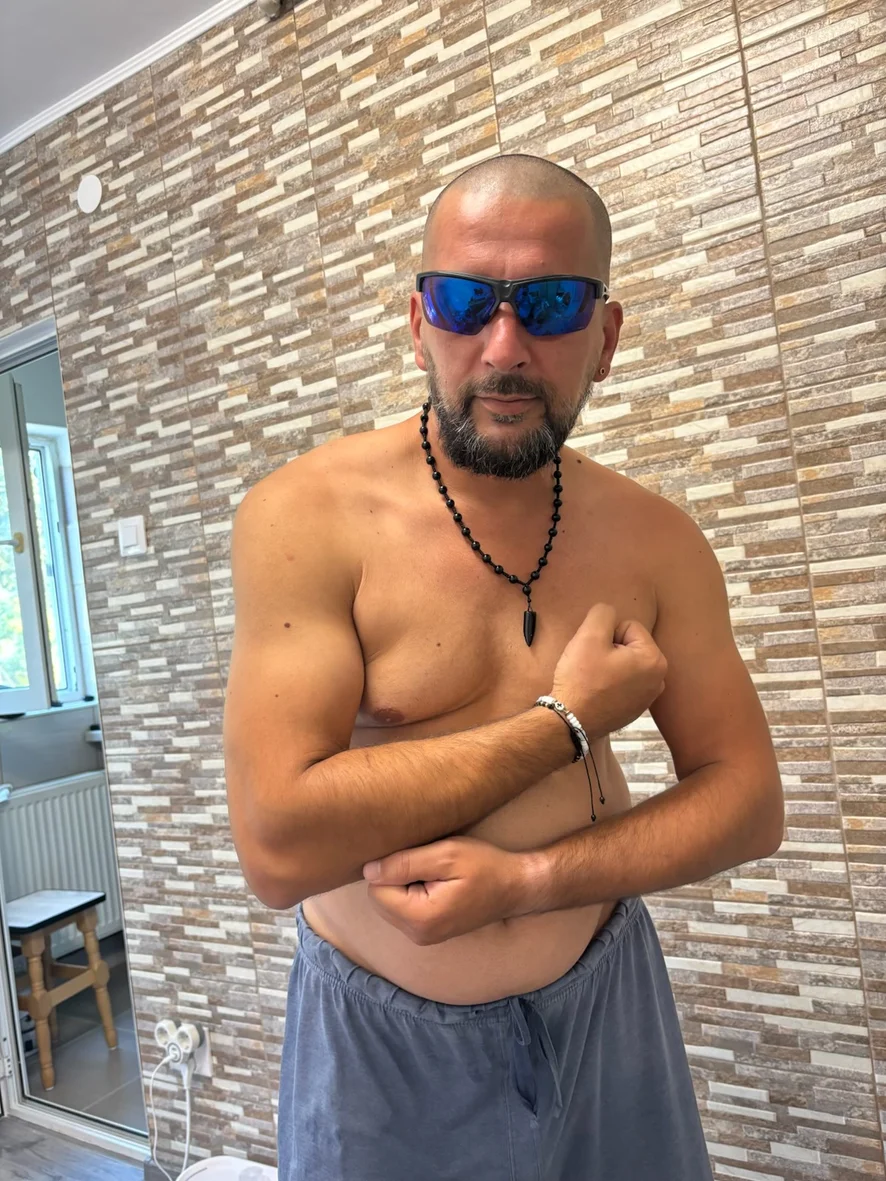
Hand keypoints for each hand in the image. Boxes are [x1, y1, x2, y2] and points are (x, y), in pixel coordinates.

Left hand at [362, 836, 529, 944]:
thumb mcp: (446, 855)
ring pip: (389, 904)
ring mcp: (423, 937)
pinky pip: (402, 909)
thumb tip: (368, 871)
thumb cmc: (485, 866)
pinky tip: (435, 884)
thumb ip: (404, 863)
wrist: (514, 887)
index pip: (376, 890)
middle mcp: (418, 935)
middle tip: (429, 866)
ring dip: (403, 886)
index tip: (421, 859)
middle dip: (395, 879)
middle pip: (379, 900)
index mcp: (420, 918)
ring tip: (434, 875)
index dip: (392, 868)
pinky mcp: (427, 933)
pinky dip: (411, 894)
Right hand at [551, 602, 666, 740]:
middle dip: (610, 649)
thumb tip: (608, 612)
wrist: (570, 721)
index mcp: (654, 659)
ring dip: (609, 665)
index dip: (606, 635)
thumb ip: (603, 613)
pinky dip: (611, 682)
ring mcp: (648, 697)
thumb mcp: (589, 635)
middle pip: (629, 644)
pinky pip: (622, 682)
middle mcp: (658, 679)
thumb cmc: (582, 680)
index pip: (628, 626)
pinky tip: (597, 692)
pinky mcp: (635, 708)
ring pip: (624, 663)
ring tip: (593, 679)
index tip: (595, 653)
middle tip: (592, 666)